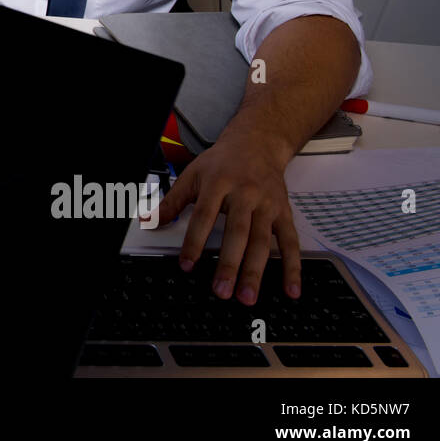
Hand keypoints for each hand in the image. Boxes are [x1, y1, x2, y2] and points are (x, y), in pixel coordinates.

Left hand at [156, 130, 301, 305]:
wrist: (257, 144)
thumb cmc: (223, 162)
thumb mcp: (192, 175)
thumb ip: (171, 201)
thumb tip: (147, 221)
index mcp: (219, 183)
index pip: (204, 216)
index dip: (194, 241)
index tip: (187, 265)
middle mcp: (245, 195)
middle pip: (237, 232)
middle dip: (230, 264)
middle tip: (221, 291)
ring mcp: (267, 205)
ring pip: (263, 242)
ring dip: (256, 271)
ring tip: (247, 296)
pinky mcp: (284, 213)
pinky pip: (290, 242)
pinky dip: (292, 267)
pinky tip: (290, 289)